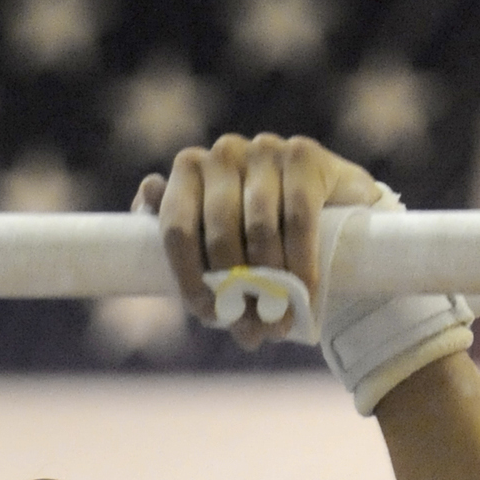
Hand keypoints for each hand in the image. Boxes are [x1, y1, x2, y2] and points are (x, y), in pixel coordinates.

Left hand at [133, 133, 379, 349]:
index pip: (177, 228)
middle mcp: (223, 153)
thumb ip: (183, 234)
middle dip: (235, 290)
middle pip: (219, 233)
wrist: (333, 215)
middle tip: (252, 329)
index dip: (190, 278)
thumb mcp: (217, 246)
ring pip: (259, 229)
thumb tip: (146, 191)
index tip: (211, 315)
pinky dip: (300, 265)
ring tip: (278, 322)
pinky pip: (298, 218)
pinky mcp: (304, 156)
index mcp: (189, 172)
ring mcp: (264, 150)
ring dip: (270, 285)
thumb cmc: (259, 237)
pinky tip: (304, 294)